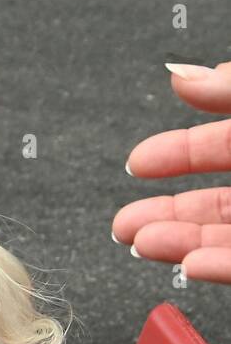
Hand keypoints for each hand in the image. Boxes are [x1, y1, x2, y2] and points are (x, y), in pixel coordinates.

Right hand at [113, 62, 230, 282]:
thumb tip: (182, 75)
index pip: (227, 144)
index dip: (180, 152)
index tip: (138, 162)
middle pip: (219, 202)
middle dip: (164, 213)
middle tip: (123, 222)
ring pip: (226, 240)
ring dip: (179, 242)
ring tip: (141, 241)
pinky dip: (220, 269)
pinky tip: (191, 264)